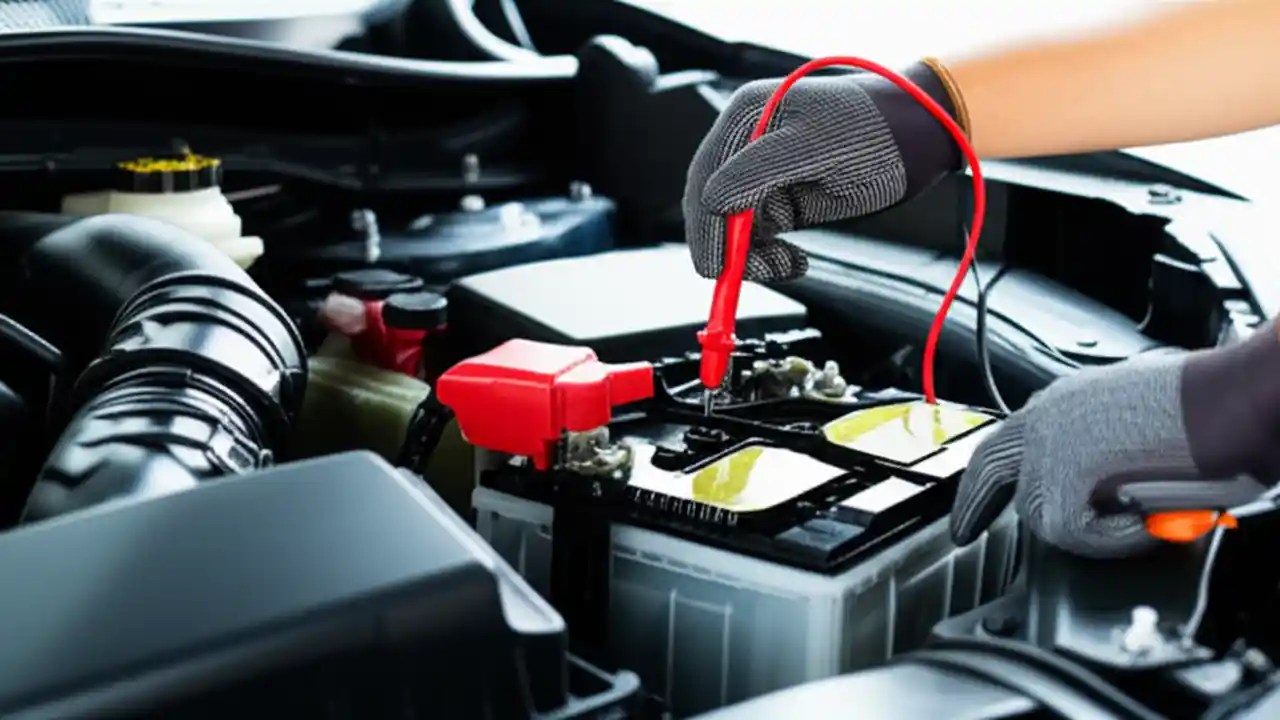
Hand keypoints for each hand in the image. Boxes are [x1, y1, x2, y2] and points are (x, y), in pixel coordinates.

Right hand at [683, 60, 965, 281]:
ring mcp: (764, 173)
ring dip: (755, 256)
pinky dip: (772, 256)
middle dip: (732, 246)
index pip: (706, 179)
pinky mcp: (783, 197)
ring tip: (788, 266)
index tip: (714, 268)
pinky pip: (761, 236)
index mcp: (745, 119)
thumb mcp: (814, 150)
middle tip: (757, 274)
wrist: (922, 136)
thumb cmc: (877, 132)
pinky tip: (795, 261)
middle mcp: (747, 144)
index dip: (706, 226)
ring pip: (736, 228)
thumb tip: (711, 202)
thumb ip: (756, 173)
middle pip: (714, 207)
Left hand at [952, 323, 1279, 557]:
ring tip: (1142, 520)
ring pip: (1040, 513)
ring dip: (1091, 530)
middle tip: (965, 535)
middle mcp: (1047, 416)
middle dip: (974, 507)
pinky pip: (1072, 532)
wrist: (1238, 396)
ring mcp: (1051, 443)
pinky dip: (1114, 538)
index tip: (969, 506)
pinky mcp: (1065, 472)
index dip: (981, 478)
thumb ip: (1103, 448)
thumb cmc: (1212, 407)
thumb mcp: (1139, 420)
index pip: (1003, 442)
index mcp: (1063, 400)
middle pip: (988, 471)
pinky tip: (1148, 522)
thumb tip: (1105, 487)